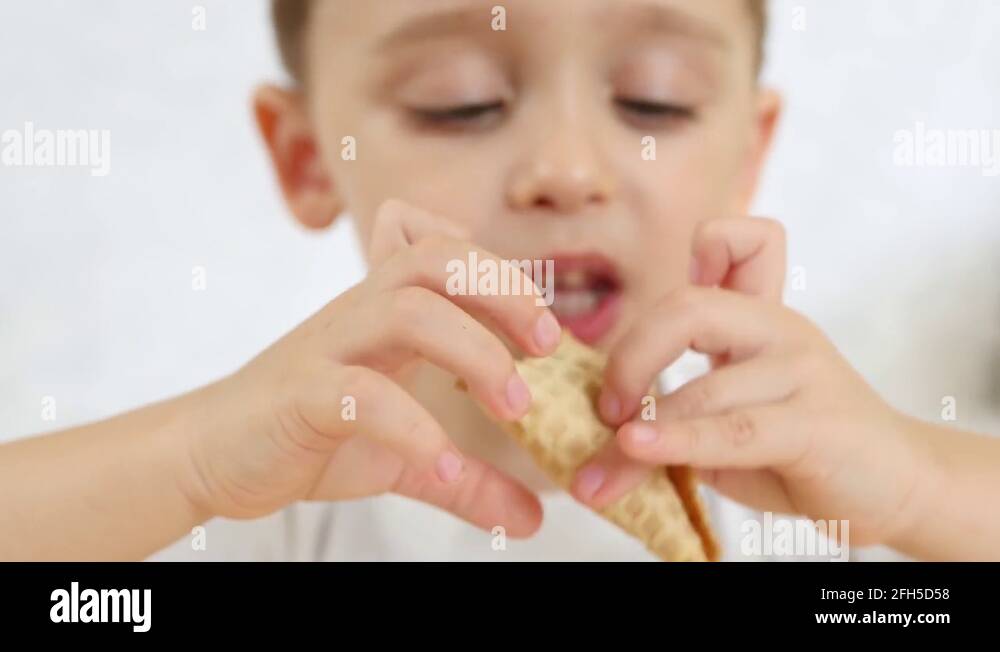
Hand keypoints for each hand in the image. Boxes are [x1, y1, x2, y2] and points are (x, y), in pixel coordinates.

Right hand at [182, 199, 561, 536]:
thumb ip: (468, 480)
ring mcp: (328, 348)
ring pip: (407, 311)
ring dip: (476, 353)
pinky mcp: (299, 394)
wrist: (212, 453)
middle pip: (435, 259)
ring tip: (514, 409)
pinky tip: (446, 466)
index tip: (548, 336)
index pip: (450, 256)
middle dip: (504, 292)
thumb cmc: (307, 436)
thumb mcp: (402, 456)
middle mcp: (359, 315)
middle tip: (546, 350)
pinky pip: (362, 393)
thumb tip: (533, 517)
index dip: (508, 280)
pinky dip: (415, 429)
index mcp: (386, 315)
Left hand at [570, 217, 935, 547]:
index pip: (744, 239)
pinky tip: (638, 447)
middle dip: (630, 356)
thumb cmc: (802, 450)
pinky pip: (731, 427)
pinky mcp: (816, 422)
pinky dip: (677, 440)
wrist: (897, 486)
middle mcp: (783, 329)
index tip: (658, 319)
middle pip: (690, 307)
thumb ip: (684, 406)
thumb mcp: (734, 418)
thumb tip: (611, 428)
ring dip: (636, 436)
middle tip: (606, 406)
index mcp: (762, 316)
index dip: (707, 246)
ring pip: (699, 389)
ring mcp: (803, 370)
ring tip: (599, 474)